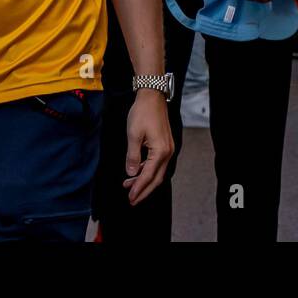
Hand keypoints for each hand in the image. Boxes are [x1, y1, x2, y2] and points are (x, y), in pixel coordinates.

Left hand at [123, 89, 174, 205]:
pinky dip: (148, 171)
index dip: (138, 188)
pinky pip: (158, 164)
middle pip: (157, 178)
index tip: (130, 198)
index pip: (148, 176)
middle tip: (132, 200)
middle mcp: (168, 152)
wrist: (152, 97)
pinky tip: (138, 172)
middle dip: (144, 190)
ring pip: (158, 172)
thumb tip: (132, 173)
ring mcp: (168, 148)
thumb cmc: (143, 113)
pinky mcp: (165, 145)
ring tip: (129, 186)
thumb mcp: (133, 135)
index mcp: (160, 151)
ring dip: (145, 181)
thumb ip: (133, 156)